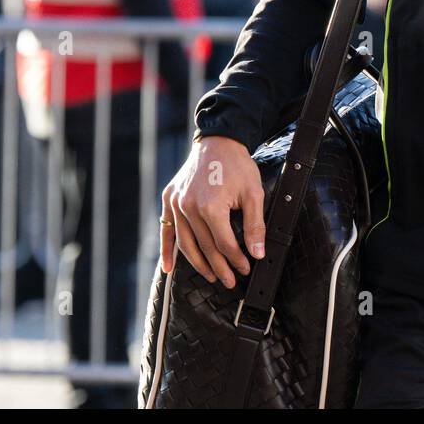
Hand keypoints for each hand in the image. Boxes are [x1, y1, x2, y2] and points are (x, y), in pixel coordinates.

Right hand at [160, 136, 265, 288]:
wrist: (218, 141)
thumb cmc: (237, 166)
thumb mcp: (253, 193)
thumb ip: (255, 225)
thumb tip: (257, 253)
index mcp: (211, 207)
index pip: (224, 243)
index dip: (236, 259)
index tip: (245, 268)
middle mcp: (189, 208)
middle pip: (205, 247)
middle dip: (219, 267)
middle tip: (230, 281)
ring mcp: (176, 203)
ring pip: (185, 243)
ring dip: (198, 263)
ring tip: (211, 276)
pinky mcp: (169, 199)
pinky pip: (167, 229)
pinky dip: (166, 250)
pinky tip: (168, 267)